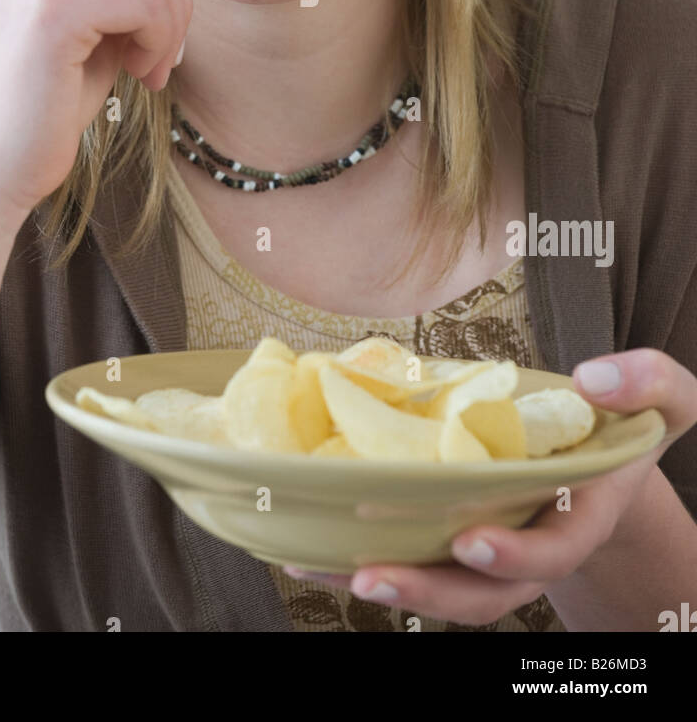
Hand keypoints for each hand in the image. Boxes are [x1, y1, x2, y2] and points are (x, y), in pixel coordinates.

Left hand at [283, 349, 696, 624]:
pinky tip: (308, 542)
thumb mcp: (666, 398)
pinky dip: (362, 554)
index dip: (514, 556)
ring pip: (440, 587)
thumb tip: (595, 376)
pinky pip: (414, 553)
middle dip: (429, 591)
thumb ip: (649, 383)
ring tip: (317, 566)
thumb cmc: (631, 420)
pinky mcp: (454, 530)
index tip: (471, 541)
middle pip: (485, 593)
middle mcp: (533, 544)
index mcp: (583, 515)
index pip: (553, 550)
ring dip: (381, 581)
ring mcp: (493, 545)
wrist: (608, 451)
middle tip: (370, 577)